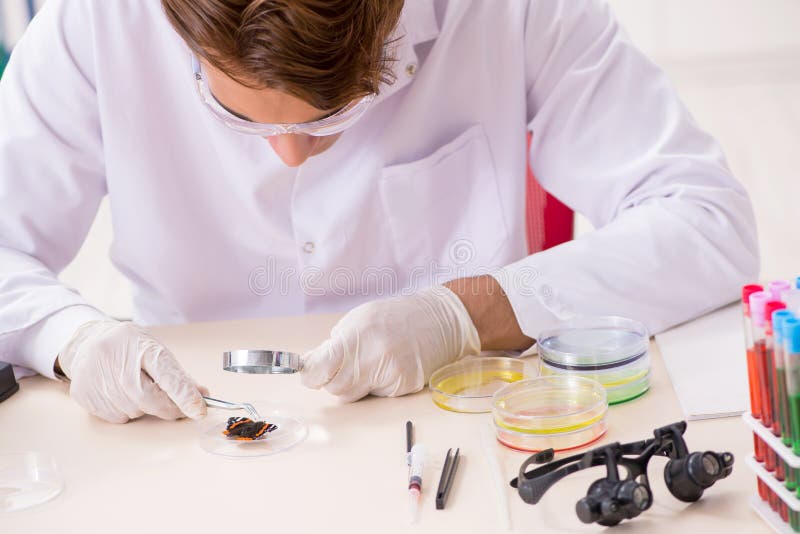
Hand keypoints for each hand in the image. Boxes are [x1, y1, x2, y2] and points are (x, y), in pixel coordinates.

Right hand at [57, 321, 206, 422]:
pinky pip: (116, 417)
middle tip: (177, 409)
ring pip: (134, 411)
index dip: (185, 395)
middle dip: (168, 408)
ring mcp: (97, 377)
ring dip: (144, 408)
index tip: (199, 411)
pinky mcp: (84, 394)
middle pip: (149, 399)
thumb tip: (203, 395)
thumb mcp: (155, 350)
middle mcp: (117, 360)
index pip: (167, 374)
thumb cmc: (129, 347)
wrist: (86, 341)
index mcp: (141, 346)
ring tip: (136, 388)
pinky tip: (120, 394)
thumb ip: (178, 375)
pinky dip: (126, 412)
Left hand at [301, 286, 480, 401]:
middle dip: (332, 379)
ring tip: (367, 364)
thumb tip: (310, 365)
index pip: (321, 368)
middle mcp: (375, 356)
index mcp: (359, 335)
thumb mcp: (359, 319)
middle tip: (343, 365)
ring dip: (352, 384)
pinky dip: (375, 386)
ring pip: (353, 396)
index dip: (311, 375)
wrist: (439, 319)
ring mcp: (392, 374)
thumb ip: (335, 344)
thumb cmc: (395, 316)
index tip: (310, 373)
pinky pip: (375, 396)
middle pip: (335, 388)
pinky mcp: (405, 386)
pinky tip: (387, 368)